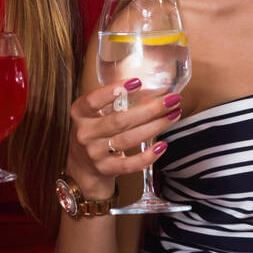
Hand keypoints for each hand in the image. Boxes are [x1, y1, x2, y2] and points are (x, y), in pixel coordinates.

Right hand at [66, 79, 179, 193]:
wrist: (82, 167)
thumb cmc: (94, 132)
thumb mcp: (95, 114)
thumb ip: (116, 104)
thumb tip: (150, 98)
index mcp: (80, 113)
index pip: (94, 100)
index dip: (113, 90)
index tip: (137, 82)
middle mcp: (85, 133)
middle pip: (120, 120)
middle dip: (149, 109)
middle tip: (171, 100)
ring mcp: (95, 153)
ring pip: (128, 139)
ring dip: (154, 127)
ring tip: (173, 115)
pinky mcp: (106, 169)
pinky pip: (130, 164)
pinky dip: (148, 156)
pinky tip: (162, 146)